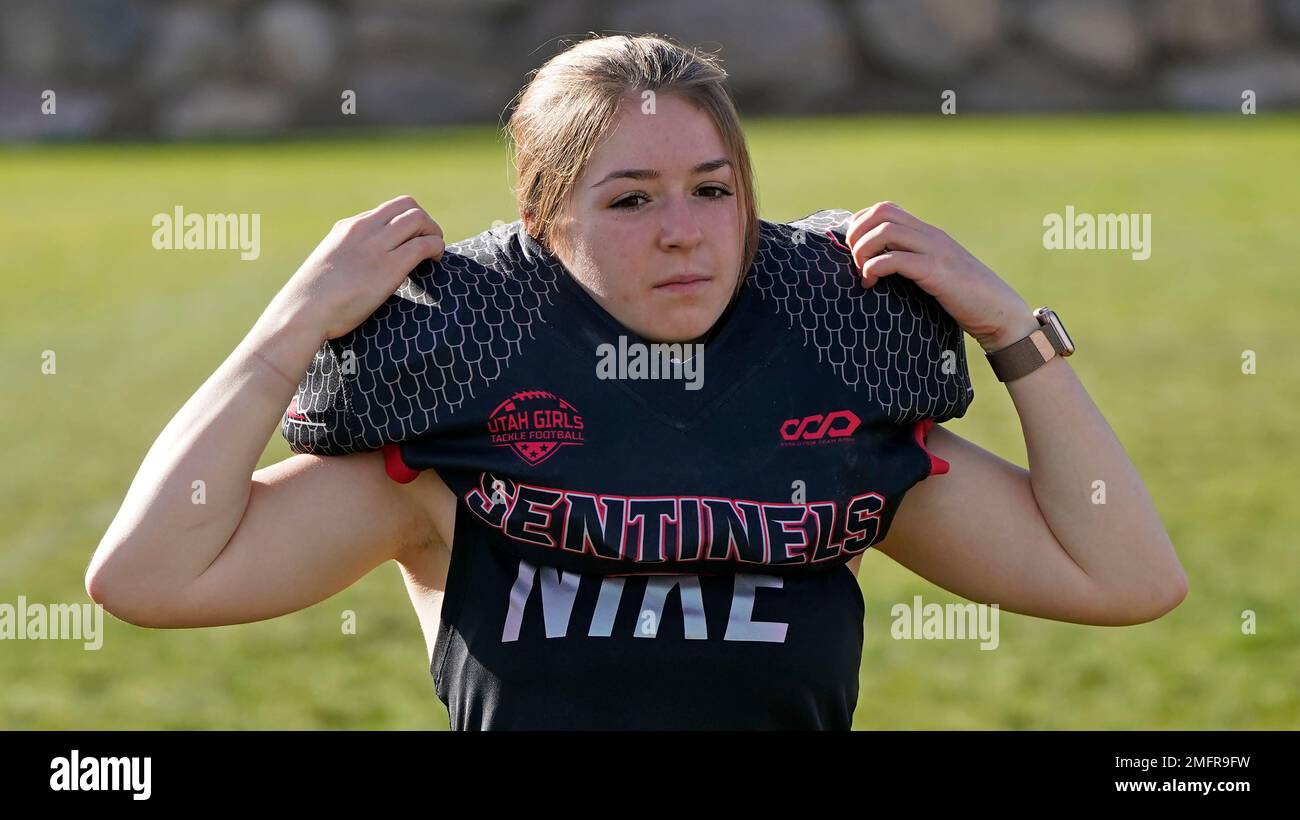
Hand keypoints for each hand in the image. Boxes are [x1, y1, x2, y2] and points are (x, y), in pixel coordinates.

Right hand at [278, 195, 445, 340]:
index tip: (413, 239)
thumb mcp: (329, 265)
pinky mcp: (389, 267)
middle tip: (430, 243)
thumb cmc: (312, 300)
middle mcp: (362, 229)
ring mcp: (376, 246)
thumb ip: (347, 257)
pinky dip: (436, 248)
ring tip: (435, 254)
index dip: (408, 221)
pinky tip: (435, 261)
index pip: (388, 209)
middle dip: (425, 222)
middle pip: (408, 205)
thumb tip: (359, 270)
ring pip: (418, 219)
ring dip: (434, 233)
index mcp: (347, 227)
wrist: (303, 312)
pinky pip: (423, 245)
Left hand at [843, 201, 1035, 353]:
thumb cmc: (963, 298)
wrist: (999, 311)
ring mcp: (935, 251)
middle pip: (881, 211)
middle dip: (856, 232)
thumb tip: (876, 268)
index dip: (860, 224)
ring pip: (885, 230)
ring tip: (862, 272)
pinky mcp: (936, 272)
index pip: (885, 209)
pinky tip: (871, 283)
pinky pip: (896, 259)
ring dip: (863, 249)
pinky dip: (874, 268)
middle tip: (853, 259)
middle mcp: (930, 235)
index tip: (853, 249)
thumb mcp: (934, 272)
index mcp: (928, 233)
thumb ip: (912, 262)